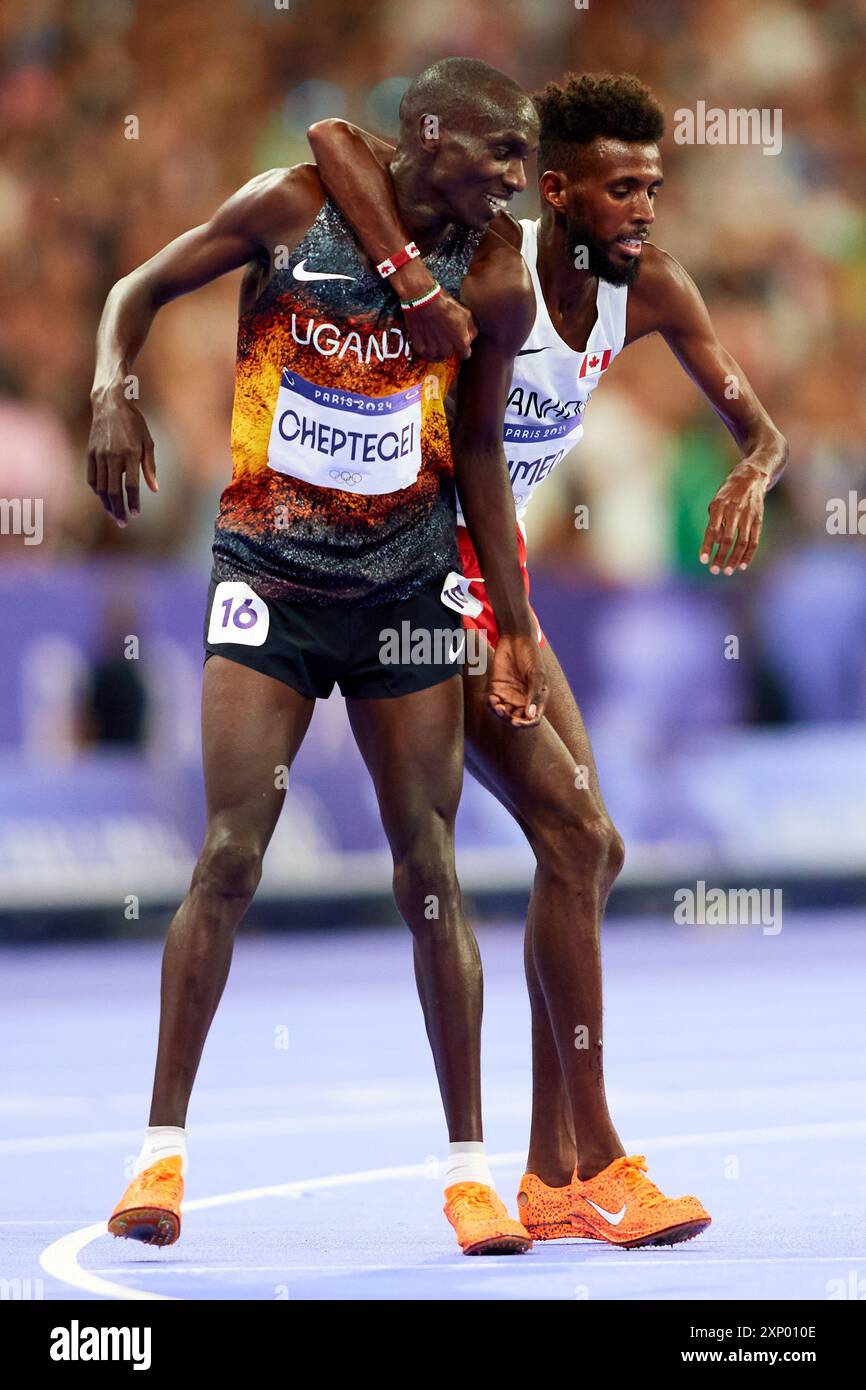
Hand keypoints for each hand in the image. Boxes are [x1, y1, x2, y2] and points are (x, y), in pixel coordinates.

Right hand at [87, 393, 157, 526]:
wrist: (110, 403)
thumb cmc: (134, 423)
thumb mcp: (147, 442)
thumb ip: (149, 467)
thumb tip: (154, 489)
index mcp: (130, 454)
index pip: (131, 486)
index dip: (133, 503)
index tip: (136, 513)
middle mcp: (113, 456)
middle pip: (114, 491)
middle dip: (119, 509)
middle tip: (123, 522)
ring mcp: (99, 455)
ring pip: (101, 487)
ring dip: (107, 504)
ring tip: (114, 514)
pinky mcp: (90, 453)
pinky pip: (92, 478)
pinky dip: (97, 491)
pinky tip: (104, 498)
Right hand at [390, 261, 476, 360]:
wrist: (423, 299)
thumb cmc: (445, 304)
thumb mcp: (466, 314)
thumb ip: (471, 330)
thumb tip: (470, 338)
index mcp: (461, 343)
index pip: (465, 354)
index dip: (462, 347)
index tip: (458, 340)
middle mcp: (448, 350)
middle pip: (450, 353)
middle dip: (448, 345)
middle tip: (443, 331)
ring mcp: (433, 350)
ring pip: (437, 354)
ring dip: (436, 347)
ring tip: (433, 333)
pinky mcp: (419, 348)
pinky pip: (424, 352)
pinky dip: (424, 346)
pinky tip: (424, 336)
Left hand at [488, 633, 547, 727]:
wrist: (516, 639)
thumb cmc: (531, 655)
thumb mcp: (536, 674)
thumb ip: (534, 695)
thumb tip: (530, 715)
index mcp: (537, 698)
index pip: (533, 719)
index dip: (526, 724)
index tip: (519, 722)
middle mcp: (523, 699)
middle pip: (517, 719)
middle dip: (511, 720)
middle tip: (506, 713)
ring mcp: (510, 694)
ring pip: (504, 714)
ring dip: (501, 715)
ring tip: (499, 708)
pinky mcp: (497, 688)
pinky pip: (493, 703)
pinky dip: (492, 705)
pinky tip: (493, 701)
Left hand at [700, 461, 767, 573]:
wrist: (751, 478)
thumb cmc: (728, 494)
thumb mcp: (716, 503)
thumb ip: (714, 522)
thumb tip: (715, 543)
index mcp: (719, 506)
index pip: (712, 530)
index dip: (707, 546)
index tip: (703, 560)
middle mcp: (734, 511)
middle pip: (727, 539)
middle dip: (720, 557)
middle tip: (714, 570)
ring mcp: (748, 516)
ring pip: (741, 542)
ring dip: (734, 559)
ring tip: (727, 571)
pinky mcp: (758, 520)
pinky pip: (754, 540)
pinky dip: (748, 554)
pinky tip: (742, 565)